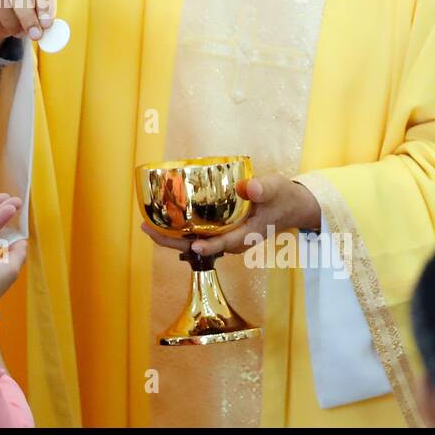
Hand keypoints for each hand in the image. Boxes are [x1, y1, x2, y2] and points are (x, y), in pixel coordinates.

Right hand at [0, 0, 56, 51]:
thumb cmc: (26, 7)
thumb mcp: (39, 8)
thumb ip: (44, 15)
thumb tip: (46, 25)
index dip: (44, 1)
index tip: (47, 23)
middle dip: (28, 16)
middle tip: (35, 35)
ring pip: (0, 1)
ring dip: (13, 22)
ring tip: (21, 32)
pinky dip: (0, 25)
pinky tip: (7, 29)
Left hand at [138, 174, 320, 256]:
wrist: (288, 206)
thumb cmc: (282, 198)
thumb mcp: (276, 190)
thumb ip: (263, 189)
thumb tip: (247, 187)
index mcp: (245, 236)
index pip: (223, 244)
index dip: (207, 246)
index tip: (193, 246)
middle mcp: (230, 240)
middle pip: (197, 247)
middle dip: (172, 241)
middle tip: (147, 228)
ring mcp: (223, 237)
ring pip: (193, 242)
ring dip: (170, 236)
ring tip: (146, 224)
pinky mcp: (219, 231)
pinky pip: (196, 233)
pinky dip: (179, 229)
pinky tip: (162, 219)